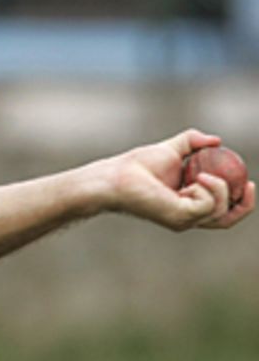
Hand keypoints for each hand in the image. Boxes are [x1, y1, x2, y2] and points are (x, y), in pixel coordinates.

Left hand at [104, 129, 254, 230]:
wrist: (115, 175)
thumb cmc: (137, 166)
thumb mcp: (172, 149)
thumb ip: (193, 142)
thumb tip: (217, 141)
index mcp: (188, 205)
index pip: (221, 211)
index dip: (241, 201)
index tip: (250, 181)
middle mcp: (187, 217)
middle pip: (227, 220)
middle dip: (244, 204)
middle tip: (249, 184)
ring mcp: (183, 220)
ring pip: (221, 211)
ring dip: (221, 188)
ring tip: (199, 174)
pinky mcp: (179, 217)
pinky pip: (209, 205)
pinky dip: (210, 189)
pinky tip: (195, 178)